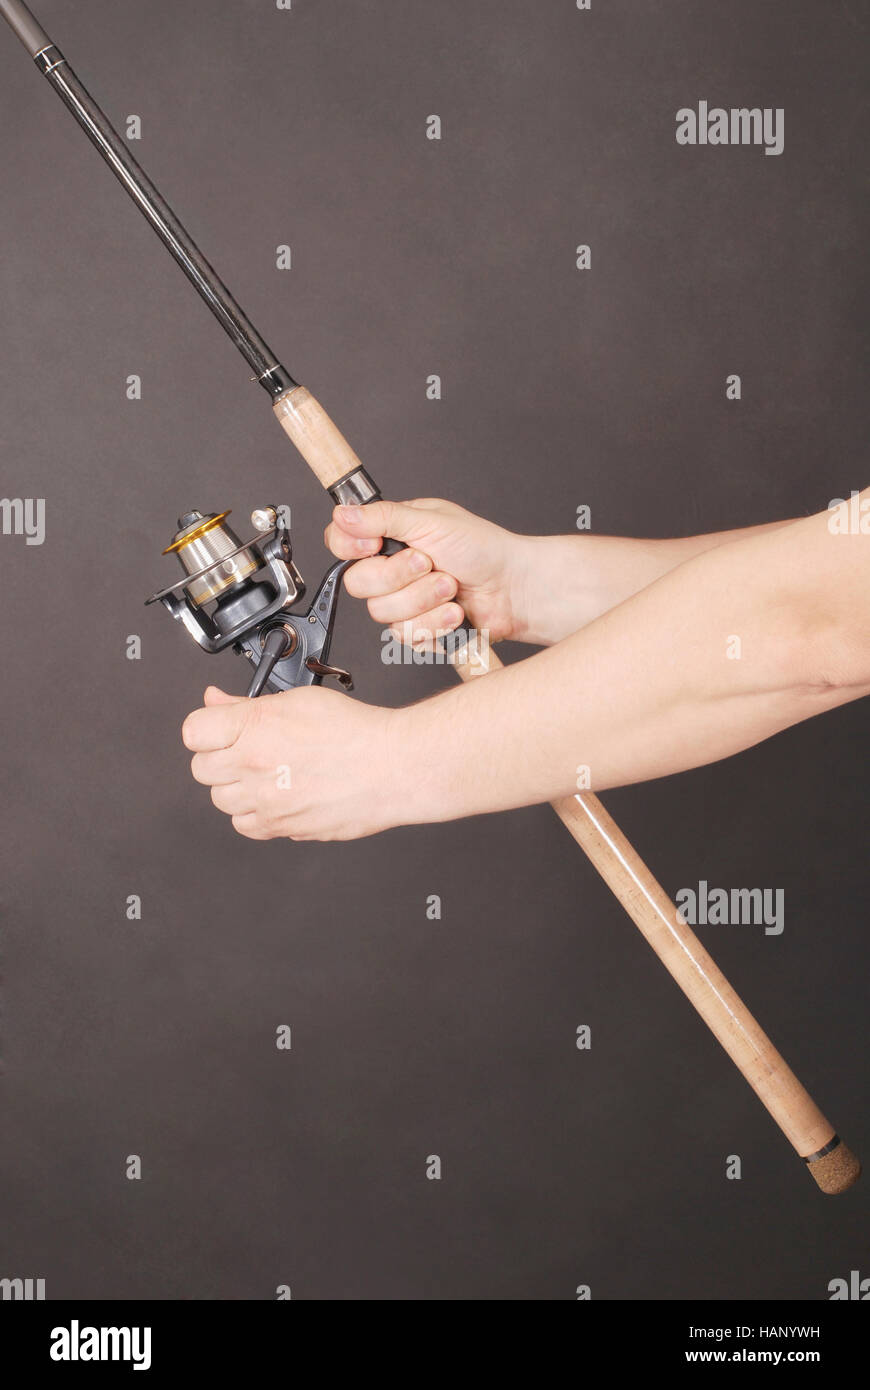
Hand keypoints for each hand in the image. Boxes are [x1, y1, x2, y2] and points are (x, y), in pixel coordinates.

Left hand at [182, 685, 402, 840]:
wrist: (391, 767)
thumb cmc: (355, 732)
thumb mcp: (297, 699)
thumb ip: (245, 703)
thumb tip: (215, 701)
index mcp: (254, 727)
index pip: (193, 731)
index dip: (207, 728)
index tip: (218, 729)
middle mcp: (253, 766)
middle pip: (202, 769)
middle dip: (221, 757)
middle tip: (247, 750)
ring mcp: (265, 801)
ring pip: (220, 800)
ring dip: (236, 787)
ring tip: (267, 774)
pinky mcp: (281, 827)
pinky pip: (244, 826)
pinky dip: (254, 814)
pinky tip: (275, 796)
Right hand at [324, 498, 530, 647]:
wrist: (514, 589)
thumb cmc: (483, 548)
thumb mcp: (431, 521)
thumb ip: (384, 517)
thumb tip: (343, 512)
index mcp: (390, 535)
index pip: (341, 542)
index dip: (349, 547)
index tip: (373, 546)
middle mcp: (391, 568)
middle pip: (358, 583)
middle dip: (400, 576)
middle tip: (430, 563)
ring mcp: (402, 601)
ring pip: (382, 613)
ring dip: (423, 600)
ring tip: (452, 587)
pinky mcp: (416, 629)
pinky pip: (405, 635)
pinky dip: (434, 623)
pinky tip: (455, 613)